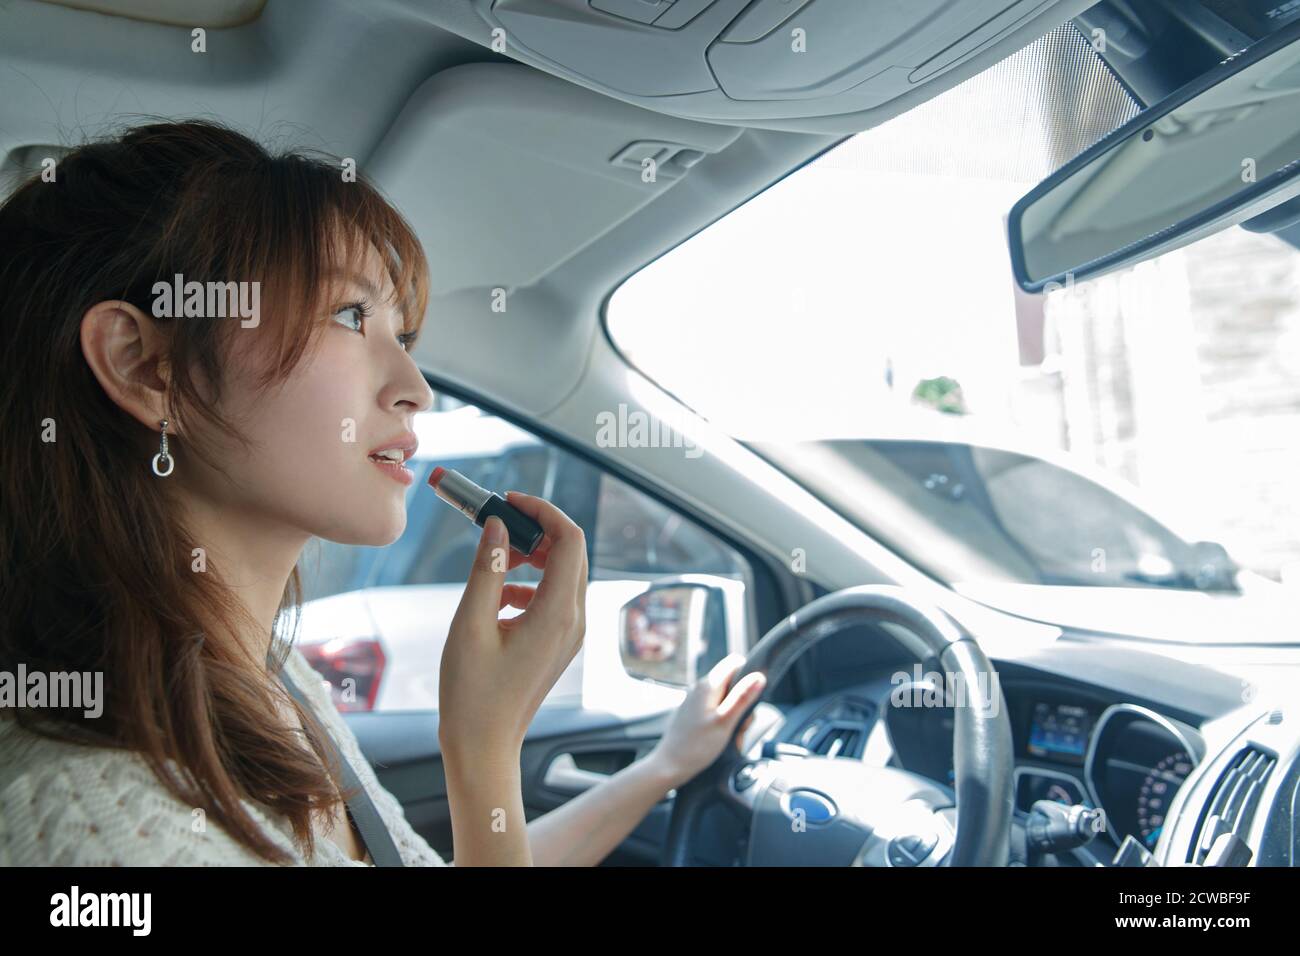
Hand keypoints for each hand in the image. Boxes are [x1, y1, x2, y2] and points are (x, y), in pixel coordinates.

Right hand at [438, 491, 587, 758]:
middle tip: (497, 524)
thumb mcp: (470, 623)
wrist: (483, 745)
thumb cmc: (472, 692)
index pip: (570, 539)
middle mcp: (574, 621)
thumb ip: (485, 569)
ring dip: (531, 558)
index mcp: (559, 613)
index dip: (543, 511)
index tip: (509, 501)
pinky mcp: (559, 643)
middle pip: (571, 553)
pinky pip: (554, 597)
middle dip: (536, 530)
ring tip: (492, 563)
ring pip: (563, 574)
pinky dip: (529, 584)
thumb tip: (496, 525)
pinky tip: (496, 598)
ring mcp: (571, 634)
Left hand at [647, 654, 766, 788]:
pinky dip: (724, 724)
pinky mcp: (695, 714)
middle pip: (733, 684)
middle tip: (740, 726)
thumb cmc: (696, 746)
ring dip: (735, 718)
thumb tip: (759, 676)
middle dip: (743, 704)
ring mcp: (696, 701)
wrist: (670, 765)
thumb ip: (742, 698)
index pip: (735, 663)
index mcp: (707, 685)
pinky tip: (722, 740)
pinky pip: (717, 712)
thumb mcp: (725, 722)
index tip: (751, 699)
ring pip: (726, 701)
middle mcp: (700, 688)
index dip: (748, 676)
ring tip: (731, 737)